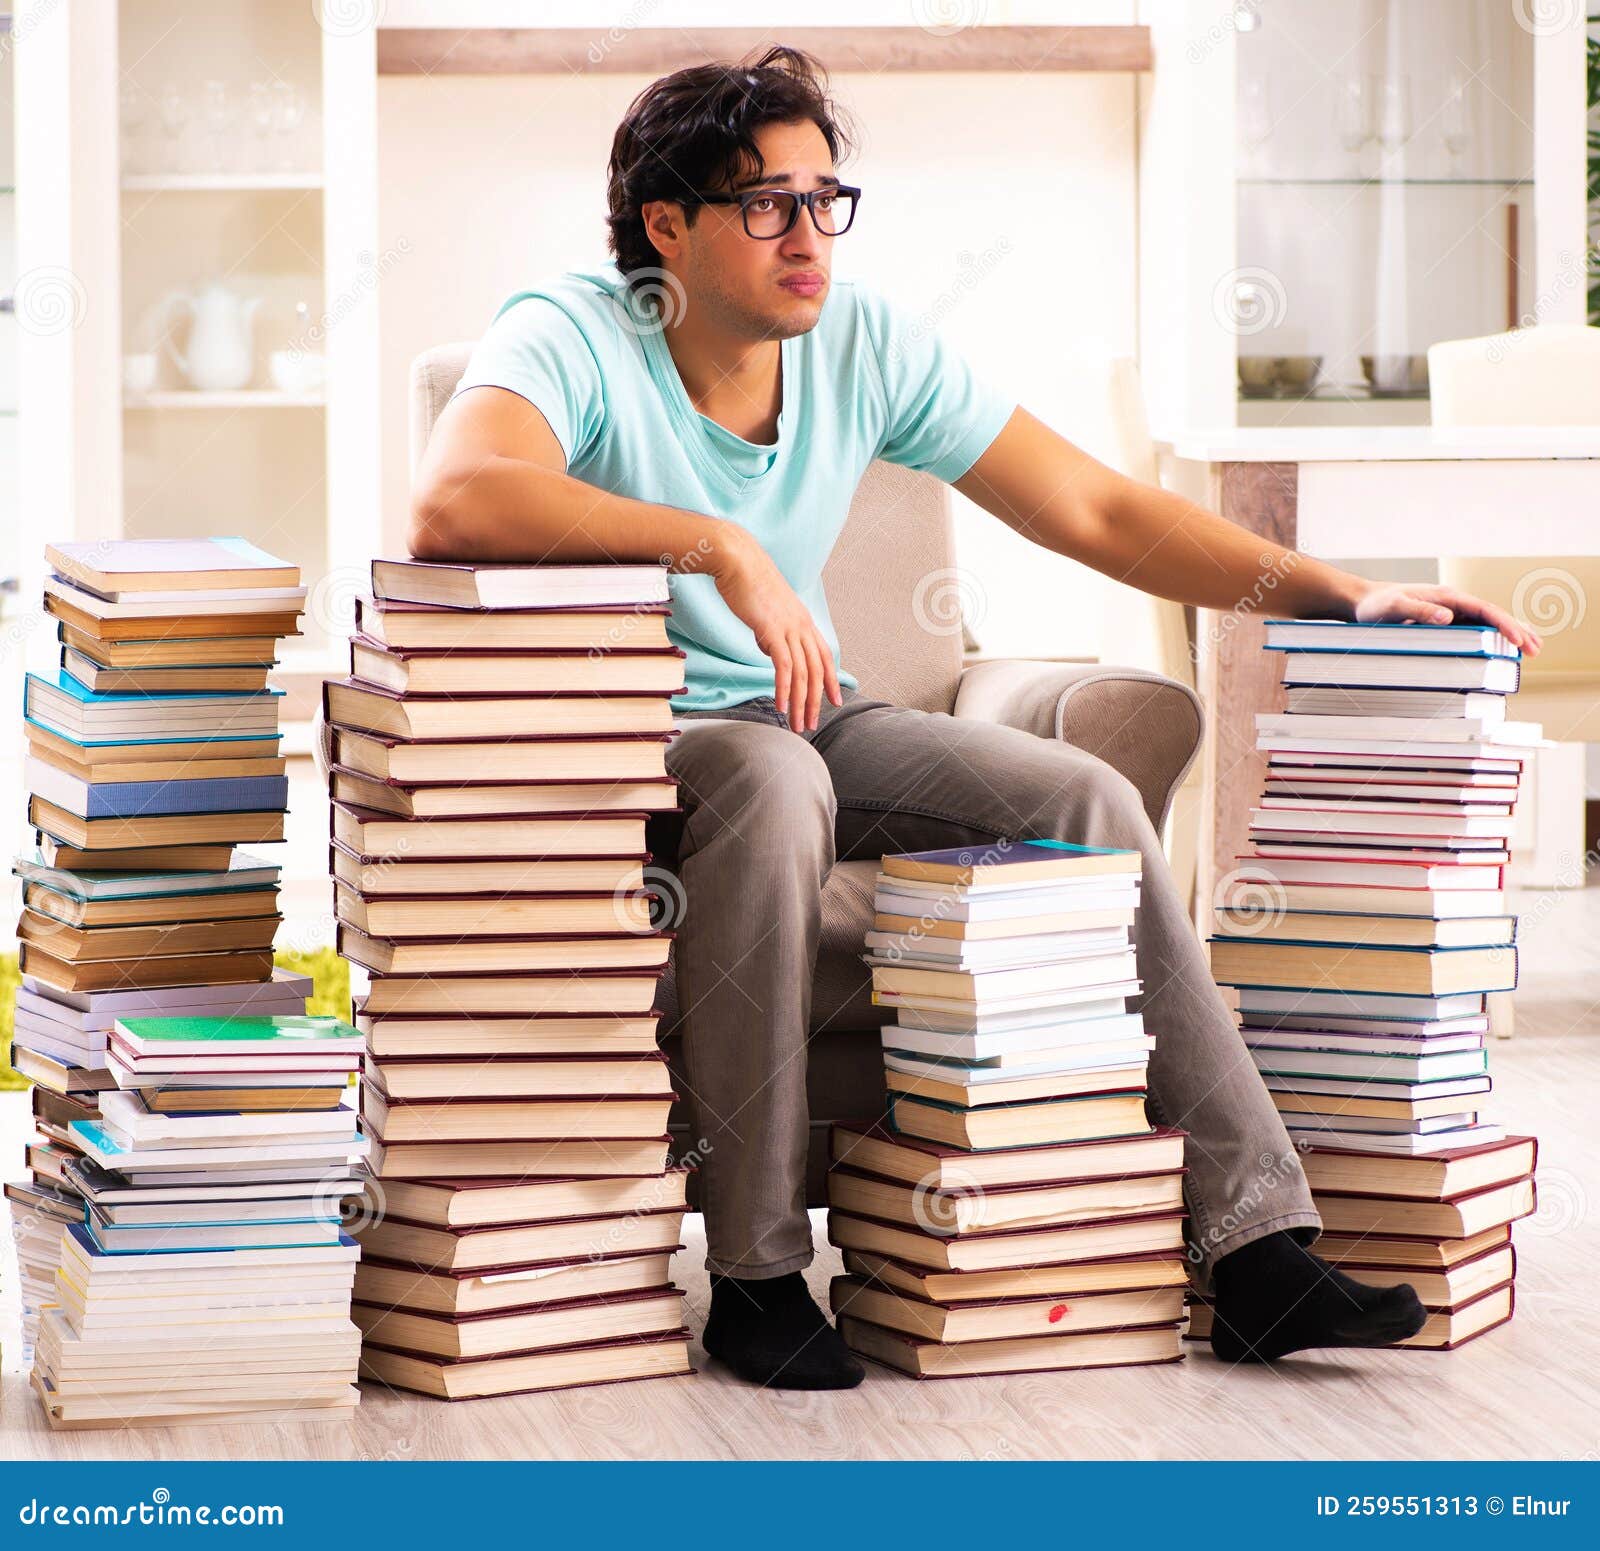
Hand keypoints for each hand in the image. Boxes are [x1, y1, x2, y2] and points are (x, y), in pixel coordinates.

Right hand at [711, 526, 843, 731]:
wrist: (736, 560)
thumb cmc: (746, 582)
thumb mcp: (766, 611)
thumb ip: (772, 633)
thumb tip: (770, 650)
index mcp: (803, 620)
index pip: (824, 656)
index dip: (830, 680)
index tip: (833, 701)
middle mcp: (802, 625)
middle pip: (816, 671)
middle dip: (814, 701)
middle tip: (809, 724)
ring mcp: (789, 628)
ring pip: (802, 673)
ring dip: (800, 703)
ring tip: (797, 724)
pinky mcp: (772, 630)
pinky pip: (784, 666)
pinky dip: (784, 688)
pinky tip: (781, 705)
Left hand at [1352, 582, 1541, 656]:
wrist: (1362, 602)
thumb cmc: (1376, 605)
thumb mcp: (1394, 607)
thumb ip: (1419, 610)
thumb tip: (1448, 617)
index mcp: (1446, 597)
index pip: (1484, 610)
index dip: (1504, 624)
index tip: (1519, 639)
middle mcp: (1452, 603)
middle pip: (1492, 616)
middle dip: (1517, 631)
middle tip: (1537, 649)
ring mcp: (1450, 613)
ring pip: (1487, 624)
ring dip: (1509, 635)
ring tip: (1532, 649)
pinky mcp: (1444, 623)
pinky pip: (1474, 630)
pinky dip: (1492, 638)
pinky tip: (1503, 647)